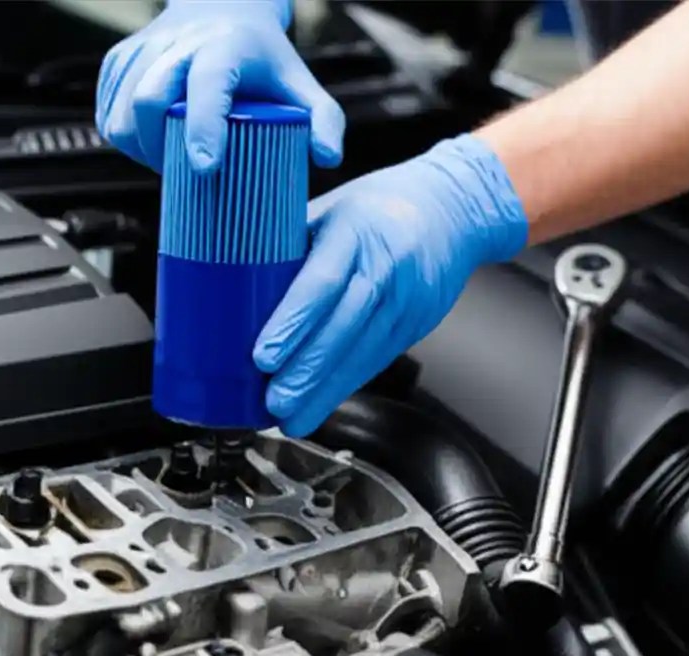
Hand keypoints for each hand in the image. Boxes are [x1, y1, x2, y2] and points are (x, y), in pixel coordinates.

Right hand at [95, 0, 343, 173]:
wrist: (222, 7)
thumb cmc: (259, 55)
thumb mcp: (300, 84)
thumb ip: (324, 120)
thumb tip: (327, 158)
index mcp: (224, 46)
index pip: (206, 86)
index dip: (203, 128)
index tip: (207, 167)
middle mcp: (178, 42)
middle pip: (148, 102)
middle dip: (161, 148)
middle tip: (186, 170)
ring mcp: (143, 49)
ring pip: (120, 114)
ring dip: (141, 150)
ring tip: (169, 157)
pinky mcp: (118, 60)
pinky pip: (106, 113)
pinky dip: (123, 139)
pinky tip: (149, 143)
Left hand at [253, 134, 528, 436]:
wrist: (453, 209)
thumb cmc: (381, 206)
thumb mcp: (331, 209)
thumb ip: (289, 244)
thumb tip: (235, 281)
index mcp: (356, 229)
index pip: (322, 280)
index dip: (292, 322)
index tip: (263, 355)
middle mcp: (386, 265)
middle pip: (344, 325)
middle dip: (307, 369)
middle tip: (273, 399)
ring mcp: (406, 299)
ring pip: (362, 352)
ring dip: (324, 389)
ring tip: (290, 415)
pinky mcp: (415, 324)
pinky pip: (376, 359)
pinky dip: (345, 385)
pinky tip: (319, 404)